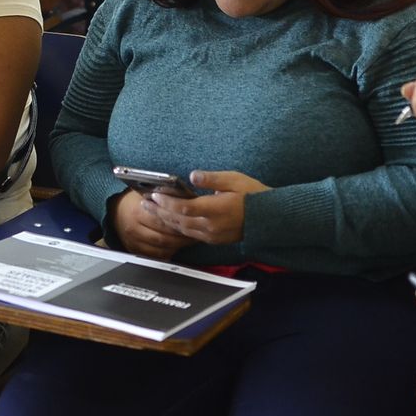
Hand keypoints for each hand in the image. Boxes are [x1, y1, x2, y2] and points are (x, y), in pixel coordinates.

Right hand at [109, 190, 191, 259]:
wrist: (115, 209)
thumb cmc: (134, 200)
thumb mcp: (148, 194)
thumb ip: (164, 198)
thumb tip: (187, 199)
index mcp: (138, 212)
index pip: (164, 221)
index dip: (181, 223)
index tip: (194, 223)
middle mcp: (134, 228)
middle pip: (164, 237)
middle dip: (182, 237)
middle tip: (196, 234)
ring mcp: (134, 241)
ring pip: (161, 248)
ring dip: (178, 246)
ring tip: (189, 241)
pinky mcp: (135, 250)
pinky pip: (156, 256)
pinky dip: (169, 252)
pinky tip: (177, 247)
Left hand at [141, 170, 268, 245]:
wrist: (271, 217)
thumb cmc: (253, 195)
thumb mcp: (234, 180)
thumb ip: (211, 179)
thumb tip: (192, 176)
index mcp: (215, 210)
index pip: (184, 208)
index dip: (167, 202)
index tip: (154, 195)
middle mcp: (211, 226)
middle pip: (178, 221)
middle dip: (159, 212)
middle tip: (144, 204)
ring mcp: (212, 235)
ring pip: (182, 230)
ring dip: (165, 220)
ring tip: (151, 211)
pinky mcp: (214, 239)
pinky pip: (190, 234)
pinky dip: (177, 227)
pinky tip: (169, 220)